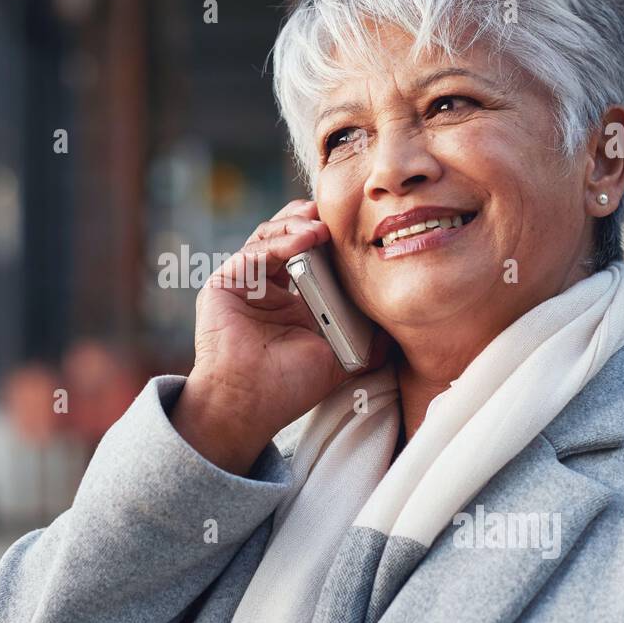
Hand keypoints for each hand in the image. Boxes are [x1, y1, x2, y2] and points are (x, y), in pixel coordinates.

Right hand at [171, 198, 382, 473]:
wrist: (250, 407)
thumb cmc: (288, 387)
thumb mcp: (339, 358)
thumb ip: (365, 339)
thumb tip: (398, 326)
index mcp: (292, 301)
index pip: (311, 256)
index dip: (331, 241)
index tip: (357, 232)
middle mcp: (267, 287)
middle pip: (288, 238)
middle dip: (313, 222)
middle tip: (338, 215)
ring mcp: (245, 283)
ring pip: (269, 237)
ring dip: (297, 226)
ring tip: (324, 225)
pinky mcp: (225, 283)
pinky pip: (255, 252)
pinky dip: (281, 242)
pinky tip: (306, 238)